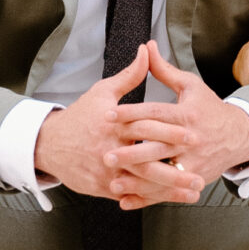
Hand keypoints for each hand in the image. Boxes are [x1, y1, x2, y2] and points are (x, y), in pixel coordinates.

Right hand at [34, 47, 183, 202]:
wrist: (49, 144)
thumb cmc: (81, 116)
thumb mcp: (103, 92)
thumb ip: (130, 75)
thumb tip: (147, 50)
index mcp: (113, 124)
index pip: (145, 127)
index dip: (169, 131)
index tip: (192, 134)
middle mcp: (109, 149)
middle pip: (145, 161)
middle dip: (174, 170)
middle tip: (199, 173)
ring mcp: (105, 171)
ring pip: (141, 183)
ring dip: (169, 189)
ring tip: (192, 191)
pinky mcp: (102, 187)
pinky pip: (129, 194)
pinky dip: (150, 198)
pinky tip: (170, 199)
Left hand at [104, 43, 248, 207]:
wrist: (239, 135)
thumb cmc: (209, 108)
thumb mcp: (190, 85)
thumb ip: (164, 70)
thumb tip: (147, 46)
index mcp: (187, 114)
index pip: (156, 113)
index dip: (132, 113)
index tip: (109, 115)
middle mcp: (190, 139)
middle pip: (157, 146)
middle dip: (131, 152)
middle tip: (106, 154)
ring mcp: (193, 162)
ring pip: (162, 172)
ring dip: (137, 180)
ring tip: (114, 180)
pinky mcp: (193, 179)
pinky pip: (167, 190)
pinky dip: (146, 198)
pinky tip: (127, 200)